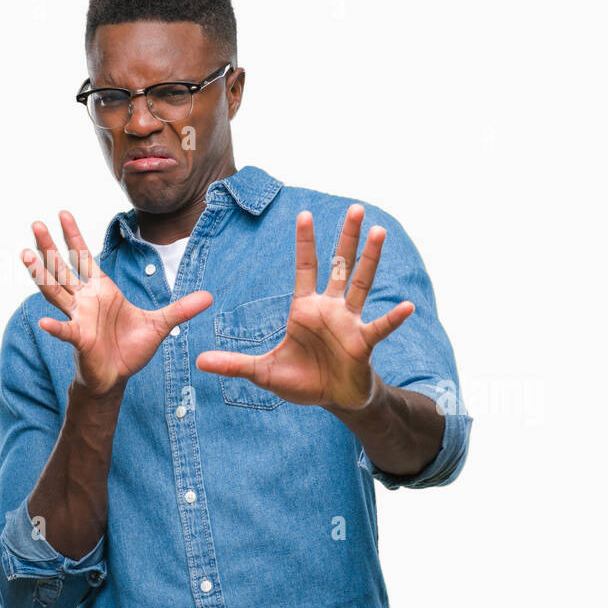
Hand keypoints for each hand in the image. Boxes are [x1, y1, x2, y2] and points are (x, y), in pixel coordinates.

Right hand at [21, 210, 212, 395]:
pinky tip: (46, 322)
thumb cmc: (131, 347)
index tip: (62, 213)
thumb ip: (182, 309)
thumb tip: (209, 296)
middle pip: (62, 269)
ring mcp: (78, 318)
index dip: (73, 236)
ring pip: (55, 292)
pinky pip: (66, 331)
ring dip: (41, 274)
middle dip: (49, 247)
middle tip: (36, 223)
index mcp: (101, 291)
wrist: (118, 376)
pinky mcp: (80, 340)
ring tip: (26, 254)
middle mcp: (84, 300)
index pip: (84, 258)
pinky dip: (57, 327)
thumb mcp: (162, 324)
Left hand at [194, 205, 412, 410]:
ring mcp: (349, 323)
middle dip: (346, 237)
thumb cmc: (303, 380)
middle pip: (339, 265)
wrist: (334, 399)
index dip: (305, 242)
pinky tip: (407, 307)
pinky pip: (379, 327)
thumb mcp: (263, 372)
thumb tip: (199, 362)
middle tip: (355, 208)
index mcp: (305, 308)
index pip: (305, 267)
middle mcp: (330, 308)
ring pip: (360, 283)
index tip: (304, 213)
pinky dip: (393, 318)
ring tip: (380, 232)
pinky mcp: (363, 343)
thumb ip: (235, 364)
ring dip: (370, 259)